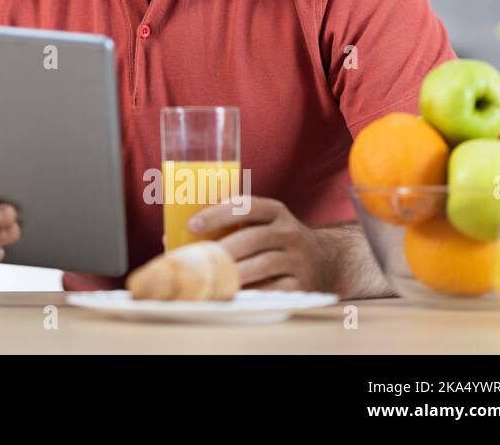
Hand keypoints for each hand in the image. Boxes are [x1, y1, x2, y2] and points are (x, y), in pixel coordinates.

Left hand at [189, 197, 333, 291]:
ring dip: (231, 272)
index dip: (218, 214)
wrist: (324, 260)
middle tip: (197, 259)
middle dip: (220, 249)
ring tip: (209, 277)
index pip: (246, 206)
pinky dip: (249, 291)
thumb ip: (229, 224)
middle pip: (251, 238)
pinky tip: (232, 292)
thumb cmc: (275, 240)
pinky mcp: (302, 285)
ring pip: (260, 265)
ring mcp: (298, 259)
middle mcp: (290, 231)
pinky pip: (271, 289)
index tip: (193, 225)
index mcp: (276, 211)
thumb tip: (174, 236)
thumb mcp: (262, 224)